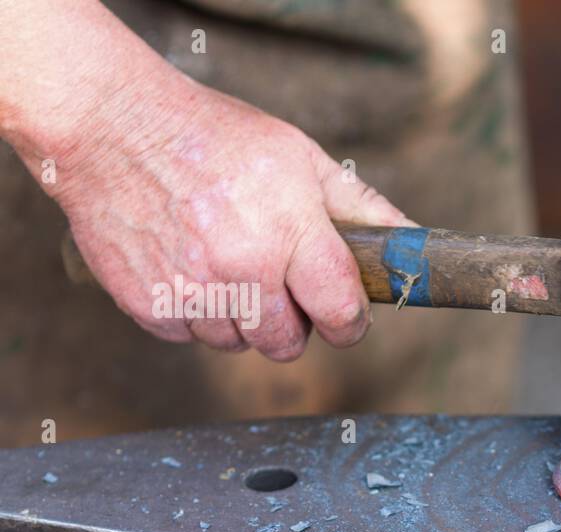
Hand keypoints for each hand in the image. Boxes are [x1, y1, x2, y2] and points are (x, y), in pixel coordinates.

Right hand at [0, 2, 411, 360]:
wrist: (113, 124)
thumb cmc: (216, 138)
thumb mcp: (301, 159)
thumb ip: (362, 209)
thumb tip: (413, 244)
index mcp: (289, 232)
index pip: (340, 312)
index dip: (349, 322)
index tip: (345, 316)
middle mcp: (241, 267)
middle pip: (287, 344)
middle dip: (293, 322)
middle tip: (279, 283)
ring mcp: (191, 289)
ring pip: (237, 344)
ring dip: (241, 318)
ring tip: (227, 264)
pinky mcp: (148, 303)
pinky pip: (189, 336)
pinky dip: (194, 313)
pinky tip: (189, 266)